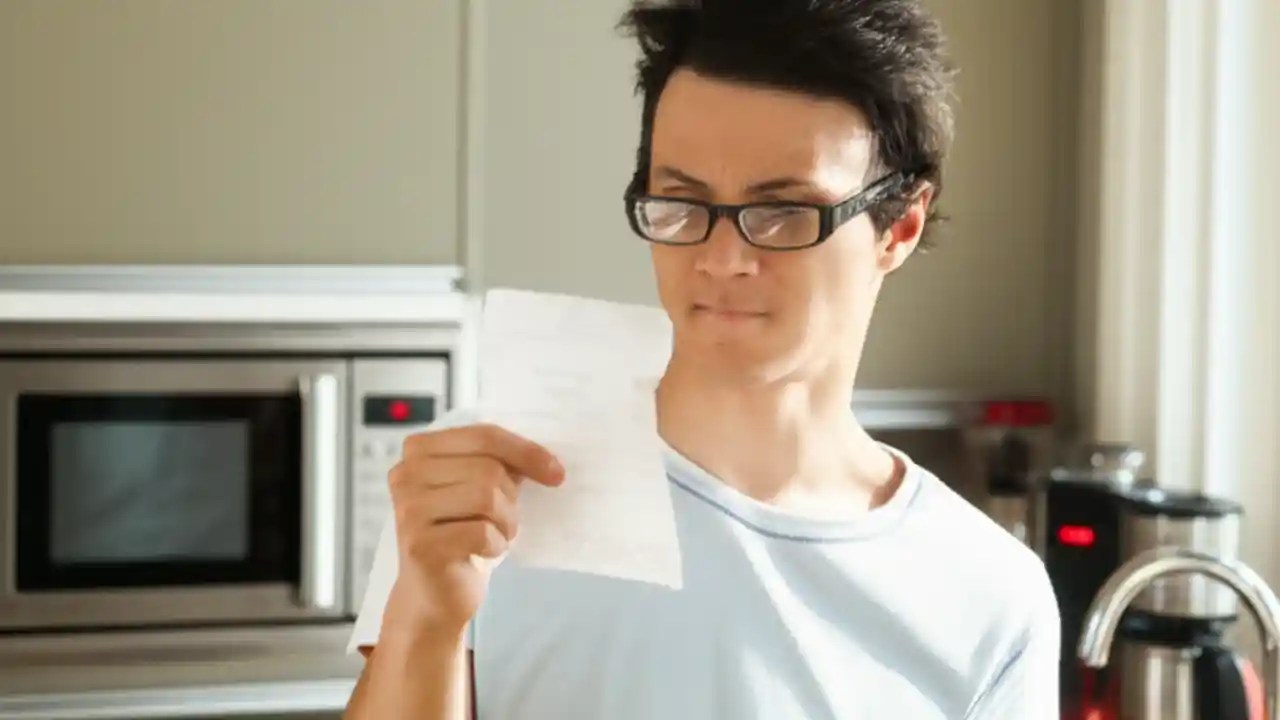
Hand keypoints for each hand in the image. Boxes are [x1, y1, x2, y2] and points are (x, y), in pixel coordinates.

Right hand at [384, 423, 563, 633]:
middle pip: (488, 467)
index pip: (484, 434)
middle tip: (505, 520)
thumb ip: (501, 463)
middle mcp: (406, 474)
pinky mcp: (420, 544)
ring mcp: (409, 509)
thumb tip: (546, 459)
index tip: (556, 472)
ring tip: (494, 535)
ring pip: (486, 496)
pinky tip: (481, 553)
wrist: (432, 595)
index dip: (526, 451)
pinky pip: (482, 532)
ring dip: (505, 522)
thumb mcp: (480, 487)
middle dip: (511, 498)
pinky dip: (495, 545)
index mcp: (419, 450)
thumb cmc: (460, 534)